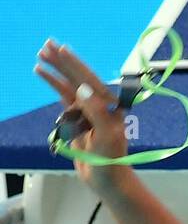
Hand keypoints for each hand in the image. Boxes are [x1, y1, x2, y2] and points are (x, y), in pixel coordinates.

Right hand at [34, 40, 128, 189]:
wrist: (106, 178)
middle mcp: (99, 103)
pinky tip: (42, 73)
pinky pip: (63, 98)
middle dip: (62, 61)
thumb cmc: (111, 159)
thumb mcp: (107, 135)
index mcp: (110, 104)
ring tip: (40, 54)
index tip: (61, 50)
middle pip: (78, 77)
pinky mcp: (77, 118)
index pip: (89, 79)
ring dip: (55, 70)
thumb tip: (82, 89)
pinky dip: (53, 85)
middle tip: (46, 44)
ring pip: (68, 85)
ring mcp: (87, 110)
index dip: (75, 64)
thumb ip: (96, 111)